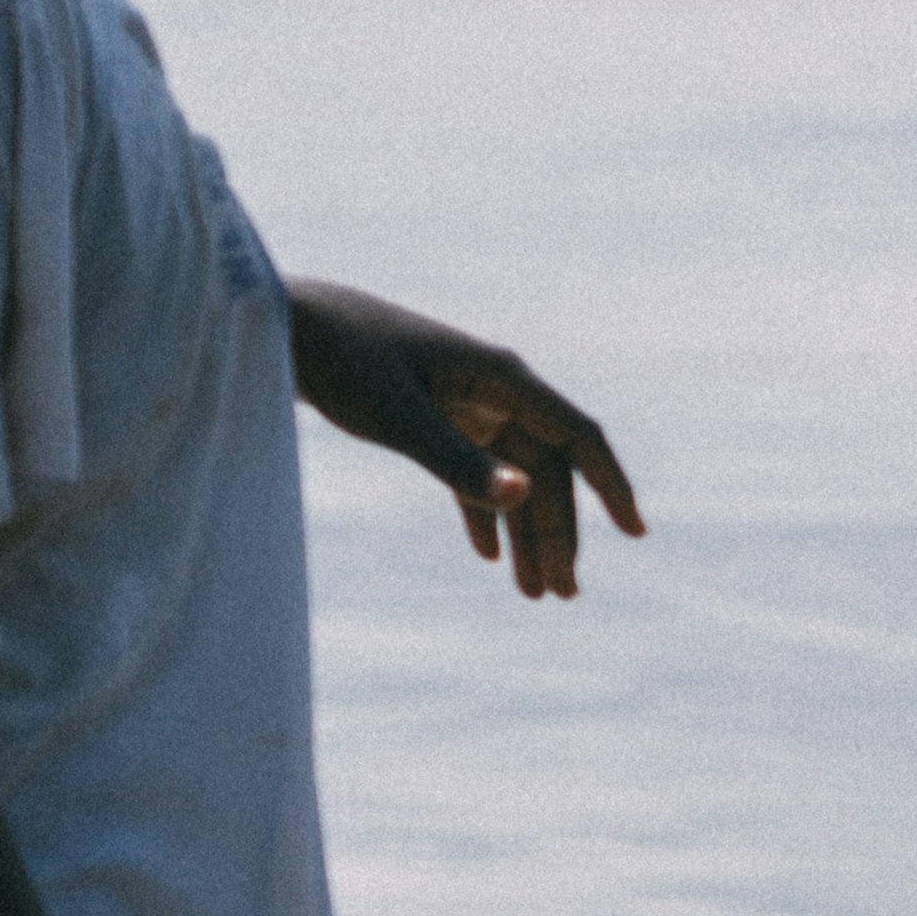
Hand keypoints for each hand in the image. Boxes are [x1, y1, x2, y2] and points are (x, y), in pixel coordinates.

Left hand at [285, 283, 643, 597]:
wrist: (282, 320)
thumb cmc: (338, 360)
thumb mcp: (396, 415)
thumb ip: (458, 460)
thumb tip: (521, 497)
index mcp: (502, 379)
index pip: (576, 438)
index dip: (610, 486)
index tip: (634, 534)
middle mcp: (495, 390)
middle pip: (545, 471)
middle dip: (556, 534)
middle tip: (559, 595)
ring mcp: (465, 402)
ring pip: (511, 476)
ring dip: (522, 531)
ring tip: (530, 591)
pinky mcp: (435, 413)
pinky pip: (474, 470)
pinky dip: (482, 511)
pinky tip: (486, 553)